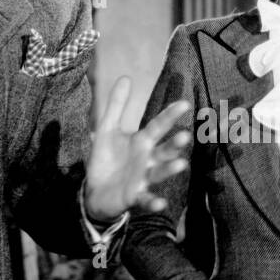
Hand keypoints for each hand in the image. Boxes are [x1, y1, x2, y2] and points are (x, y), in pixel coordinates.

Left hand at [84, 76, 189, 220]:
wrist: (95, 191)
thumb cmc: (106, 159)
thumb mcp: (107, 129)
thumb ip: (116, 105)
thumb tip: (126, 77)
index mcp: (142, 142)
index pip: (158, 126)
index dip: (169, 115)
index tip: (184, 103)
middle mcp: (147, 160)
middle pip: (164, 150)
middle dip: (174, 144)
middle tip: (185, 135)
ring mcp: (143, 179)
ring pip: (159, 173)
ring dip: (170, 169)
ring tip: (181, 164)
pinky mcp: (134, 196)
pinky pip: (146, 199)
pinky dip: (153, 202)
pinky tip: (160, 202)